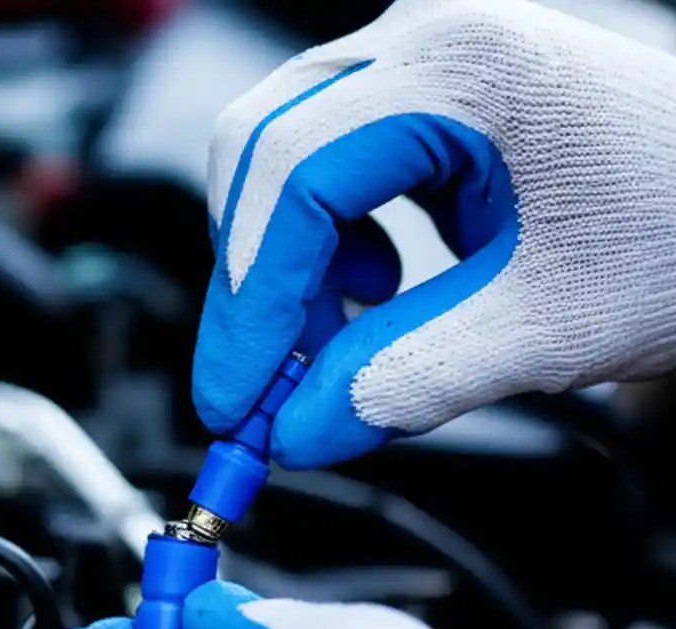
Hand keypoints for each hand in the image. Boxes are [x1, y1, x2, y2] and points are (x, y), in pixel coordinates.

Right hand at [195, 0, 675, 466]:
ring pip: (278, 156)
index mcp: (462, 68)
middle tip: (266, 388)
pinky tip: (374, 283)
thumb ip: (407, 380)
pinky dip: (322, 238)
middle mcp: (424, 37)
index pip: (294, 177)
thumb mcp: (548, 327)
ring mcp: (418, 55)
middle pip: (261, 153)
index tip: (237, 399)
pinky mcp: (418, 89)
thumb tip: (296, 432)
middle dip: (255, 285)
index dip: (251, 302)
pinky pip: (320, 157)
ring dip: (286, 264)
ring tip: (336, 337)